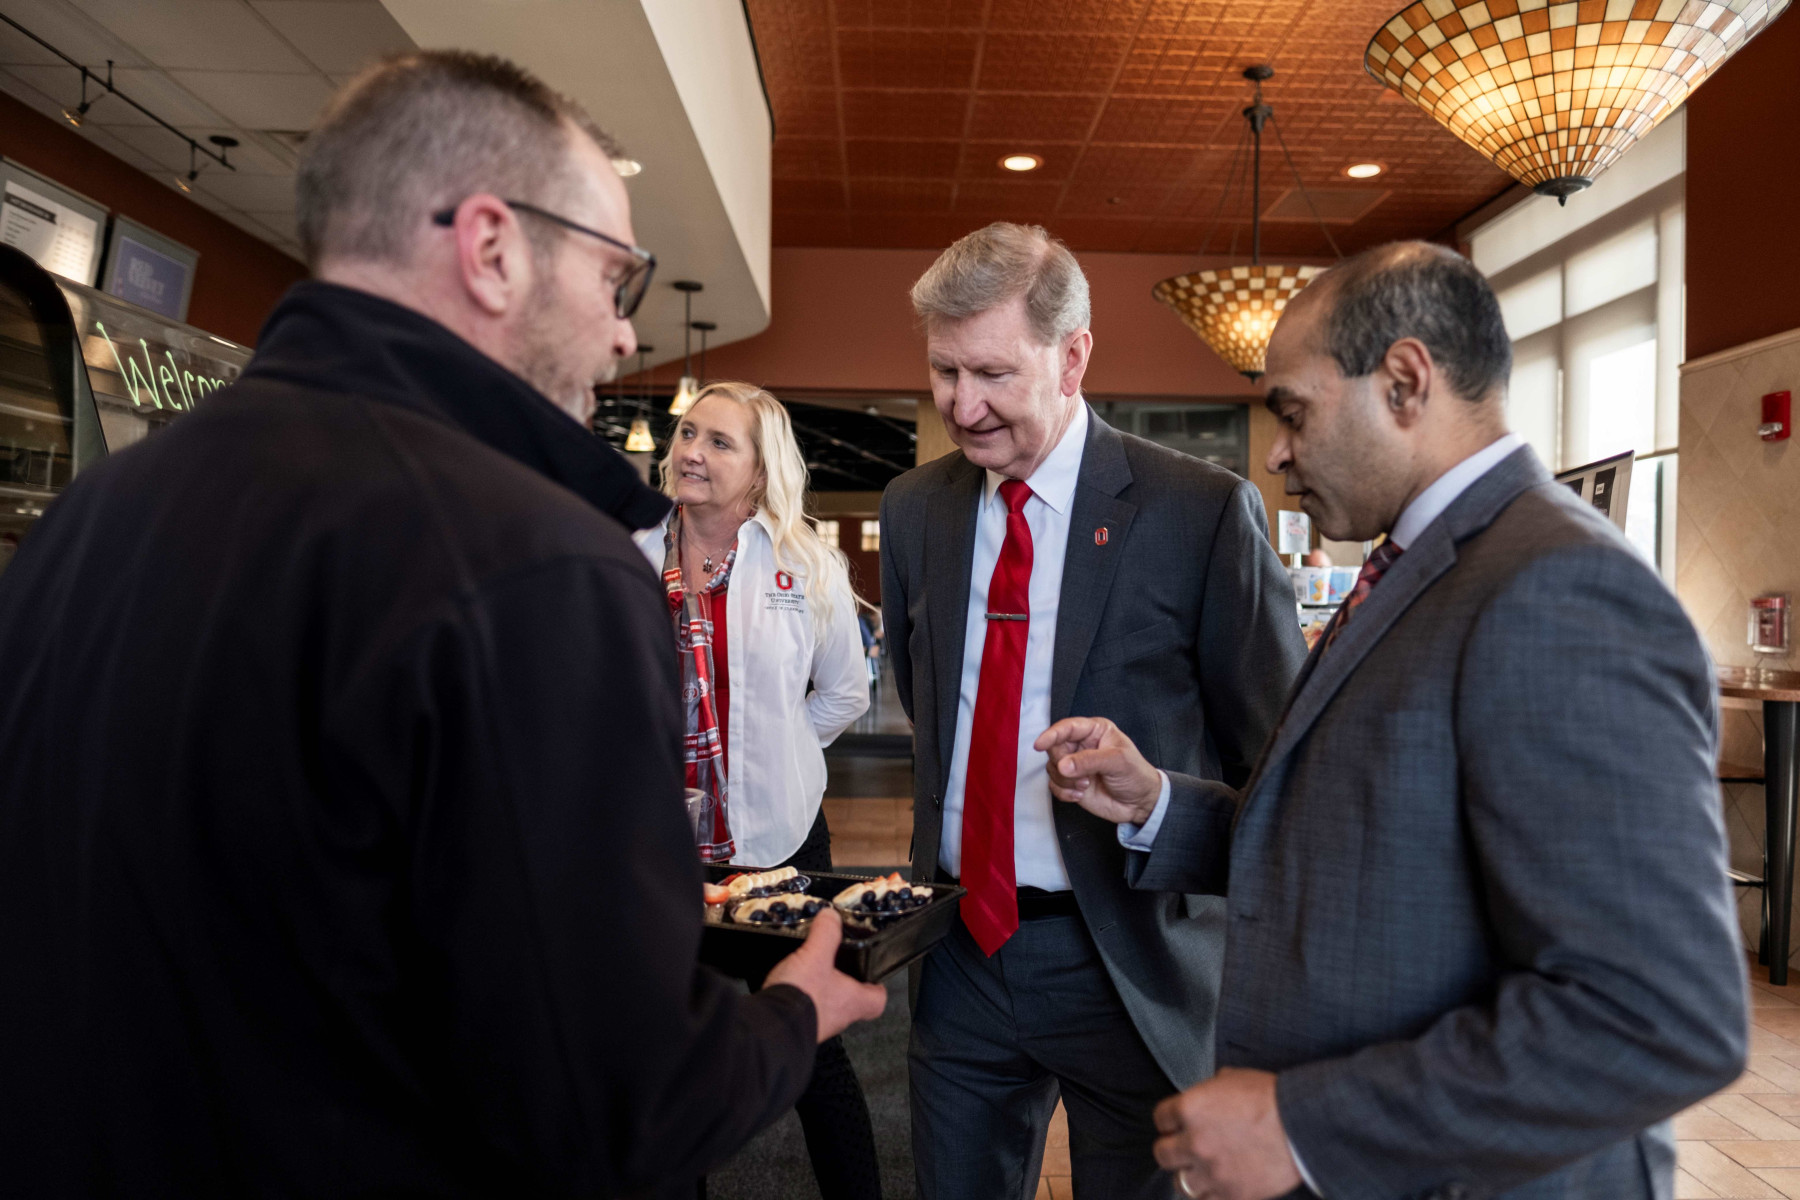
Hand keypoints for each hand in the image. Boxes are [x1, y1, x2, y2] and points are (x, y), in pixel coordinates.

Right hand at [764, 908, 887, 1041]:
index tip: (872, 972)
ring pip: (828, 1007)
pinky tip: (789, 986)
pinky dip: (799, 999)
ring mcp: (818, 1025)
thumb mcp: (815, 955)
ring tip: (809, 973)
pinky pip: (805, 1011)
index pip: (877, 999)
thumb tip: (831, 917)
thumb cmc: (801, 998)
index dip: (877, 985)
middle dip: (845, 984)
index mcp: (853, 1001)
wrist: (771, 1026)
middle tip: (838, 968)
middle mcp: (838, 1017)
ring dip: (820, 991)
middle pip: (852, 1002)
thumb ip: (826, 933)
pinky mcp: (798, 1026)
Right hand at [1033, 716, 1162, 825]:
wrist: (1140, 804)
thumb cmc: (1136, 775)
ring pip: (1052, 768)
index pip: (1067, 728)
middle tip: (1081, 776)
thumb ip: (1089, 761)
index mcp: (1094, 731)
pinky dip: (1064, 792)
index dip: (1051, 735)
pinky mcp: (1071, 783)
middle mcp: (1081, 746)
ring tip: (1085, 786)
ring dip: (1065, 780)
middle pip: (1055, 748)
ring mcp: (1075, 765)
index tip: (1040, 745)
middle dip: (1063, 765)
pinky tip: (1080, 794)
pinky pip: (1054, 785)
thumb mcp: (1118, 762)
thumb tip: (1063, 765)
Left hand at [1154, 1069, 1302, 1199]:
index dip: (1170, 1120)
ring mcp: (1211, 1171)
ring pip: (1180, 1182)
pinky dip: (1209, 1194)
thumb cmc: (1272, 1098)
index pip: (1160, 1118)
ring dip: (1190, 1174)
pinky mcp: (1231, 1194)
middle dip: (1172, 1149)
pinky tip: (1218, 1184)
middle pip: (1163, 1154)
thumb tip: (1208, 1094)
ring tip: (1202, 1169)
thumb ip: (1211, 1089)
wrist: (1302, 1125)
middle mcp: (1194, 1142)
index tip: (1177, 1123)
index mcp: (1190, 1108)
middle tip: (1184, 1147)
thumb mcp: (1234, 1078)